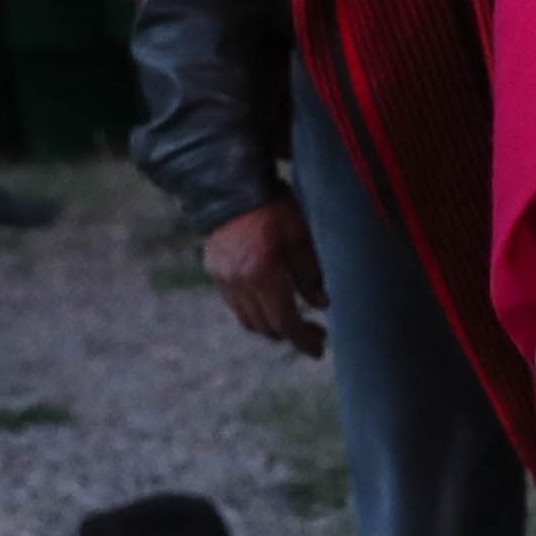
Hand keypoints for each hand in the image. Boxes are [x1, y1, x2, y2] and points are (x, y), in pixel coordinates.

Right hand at [202, 195, 329, 356]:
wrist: (230, 185)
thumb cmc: (272, 207)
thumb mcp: (300, 236)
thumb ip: (310, 273)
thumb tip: (322, 305)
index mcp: (262, 275)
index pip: (285, 321)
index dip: (303, 339)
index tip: (319, 349)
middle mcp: (238, 283)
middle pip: (265, 326)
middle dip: (291, 335)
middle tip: (315, 333)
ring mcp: (222, 279)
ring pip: (247, 319)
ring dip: (270, 326)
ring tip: (293, 321)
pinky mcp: (214, 272)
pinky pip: (235, 304)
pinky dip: (254, 310)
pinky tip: (270, 302)